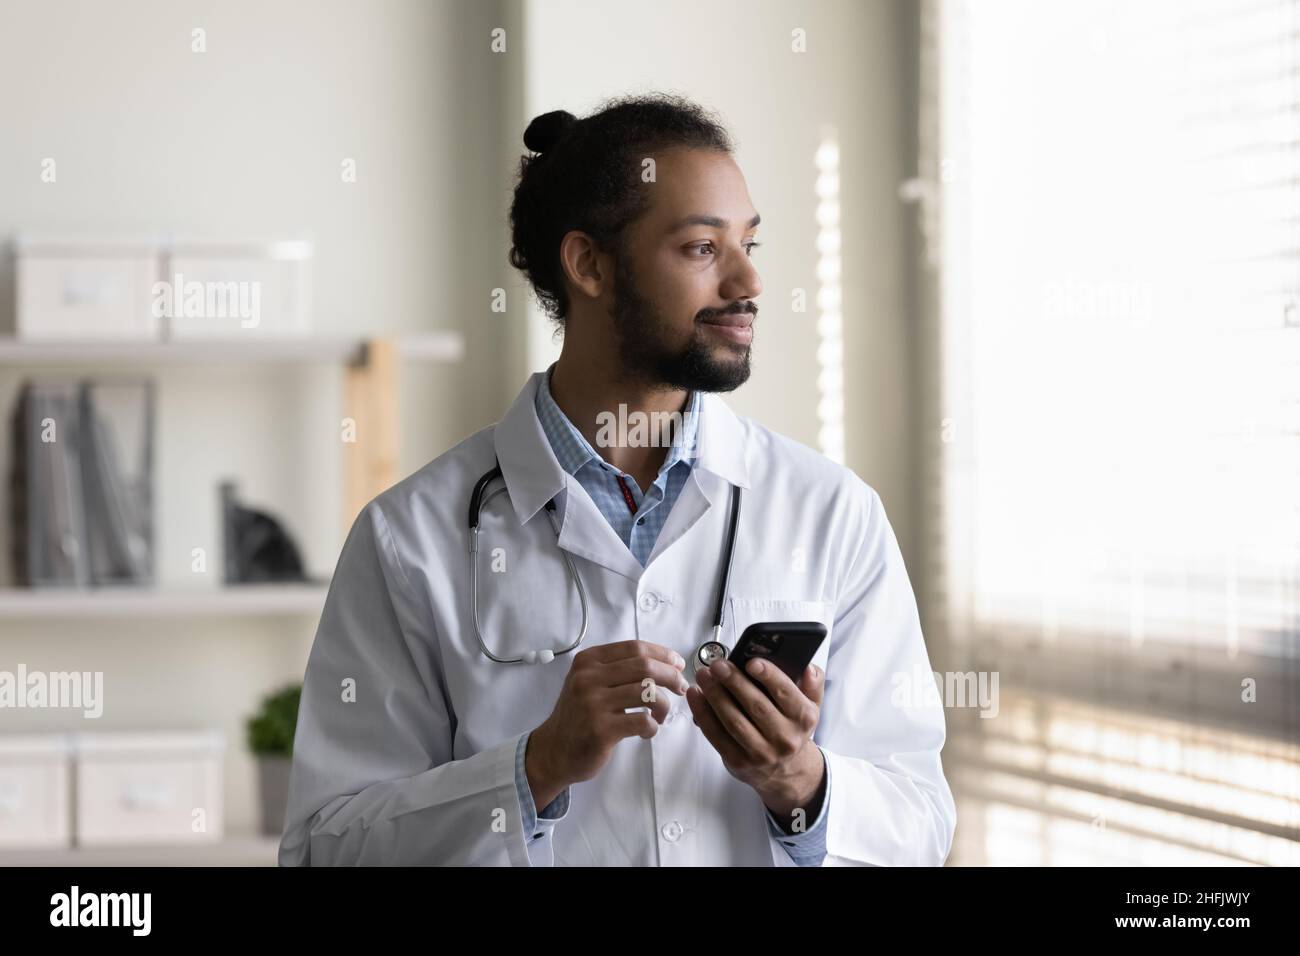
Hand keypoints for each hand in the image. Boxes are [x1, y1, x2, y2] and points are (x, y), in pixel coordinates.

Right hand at [526, 640, 688, 808]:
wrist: (554, 751)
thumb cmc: (578, 716)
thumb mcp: (588, 682)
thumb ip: (617, 669)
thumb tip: (665, 663)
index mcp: (588, 661)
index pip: (635, 648)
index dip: (662, 654)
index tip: (678, 664)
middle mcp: (588, 678)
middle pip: (644, 667)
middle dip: (671, 676)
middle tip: (680, 687)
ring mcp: (593, 703)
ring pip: (647, 693)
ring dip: (663, 704)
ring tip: (660, 714)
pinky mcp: (601, 730)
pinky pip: (642, 721)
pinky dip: (653, 726)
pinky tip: (647, 730)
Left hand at [686, 659, 825, 825]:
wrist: (786, 770)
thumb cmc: (792, 729)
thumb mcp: (810, 706)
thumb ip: (812, 684)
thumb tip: (808, 668)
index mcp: (803, 718)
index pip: (785, 693)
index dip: (768, 675)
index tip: (751, 661)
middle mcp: (784, 738)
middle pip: (755, 705)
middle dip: (734, 682)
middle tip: (718, 665)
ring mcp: (761, 752)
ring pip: (734, 720)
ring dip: (715, 696)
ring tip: (704, 676)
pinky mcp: (738, 761)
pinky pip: (717, 735)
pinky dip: (703, 714)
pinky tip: (696, 696)